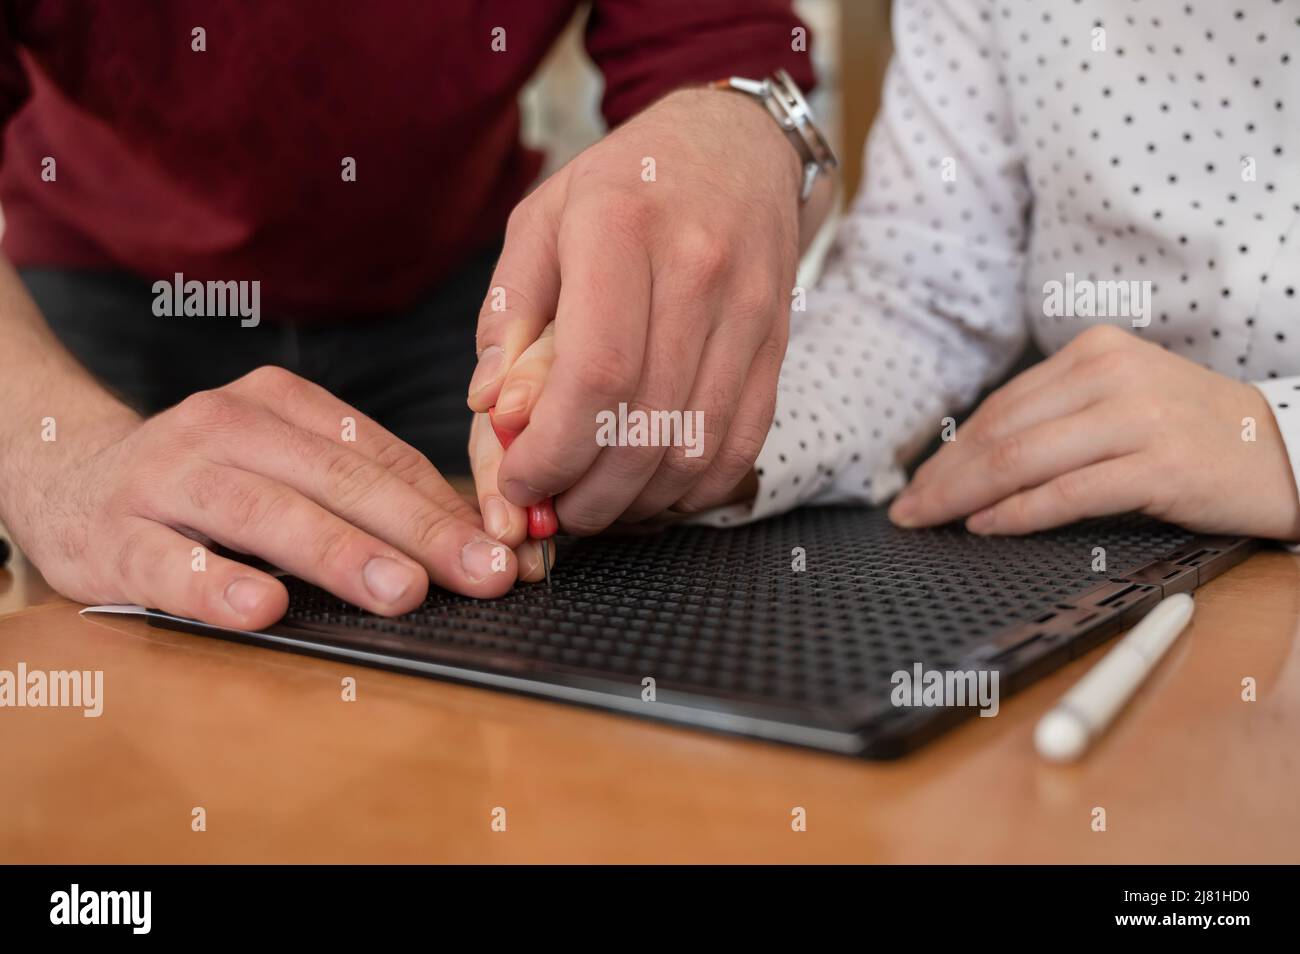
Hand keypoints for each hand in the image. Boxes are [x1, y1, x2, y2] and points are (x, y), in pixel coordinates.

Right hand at [6, 366, 518, 628]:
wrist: (67, 476)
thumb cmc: (208, 480)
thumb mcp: (285, 464)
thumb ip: (366, 491)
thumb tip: (473, 541)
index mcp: (281, 404)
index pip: (379, 455)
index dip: (446, 505)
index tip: (504, 550)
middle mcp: (225, 427)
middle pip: (336, 479)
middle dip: (418, 530)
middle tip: (482, 573)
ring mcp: (166, 477)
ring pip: (263, 512)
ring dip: (340, 553)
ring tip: (402, 591)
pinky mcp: (114, 537)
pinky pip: (171, 563)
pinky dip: (219, 585)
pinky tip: (266, 608)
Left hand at [467, 86, 815, 533]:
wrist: (736, 147)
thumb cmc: (623, 186)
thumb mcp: (540, 223)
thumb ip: (507, 316)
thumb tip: (491, 412)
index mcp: (623, 230)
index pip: (597, 375)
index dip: (554, 452)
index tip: (521, 482)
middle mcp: (698, 271)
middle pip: (645, 426)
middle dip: (589, 494)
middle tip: (552, 508)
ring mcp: (749, 312)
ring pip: (694, 448)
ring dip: (637, 502)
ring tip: (594, 502)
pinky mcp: (778, 345)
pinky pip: (740, 444)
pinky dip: (690, 488)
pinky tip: (650, 487)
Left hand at [889, 325, 1299, 539]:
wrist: (1284, 447)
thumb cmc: (1191, 431)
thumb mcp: (1122, 400)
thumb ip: (1056, 417)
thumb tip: (974, 458)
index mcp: (1094, 352)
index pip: (1001, 407)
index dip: (950, 451)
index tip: (916, 483)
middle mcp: (1111, 375)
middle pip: (1000, 433)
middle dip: (944, 477)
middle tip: (908, 511)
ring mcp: (1136, 418)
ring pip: (1022, 461)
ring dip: (965, 497)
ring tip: (933, 522)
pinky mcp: (1159, 464)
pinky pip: (1068, 493)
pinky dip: (1018, 513)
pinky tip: (986, 527)